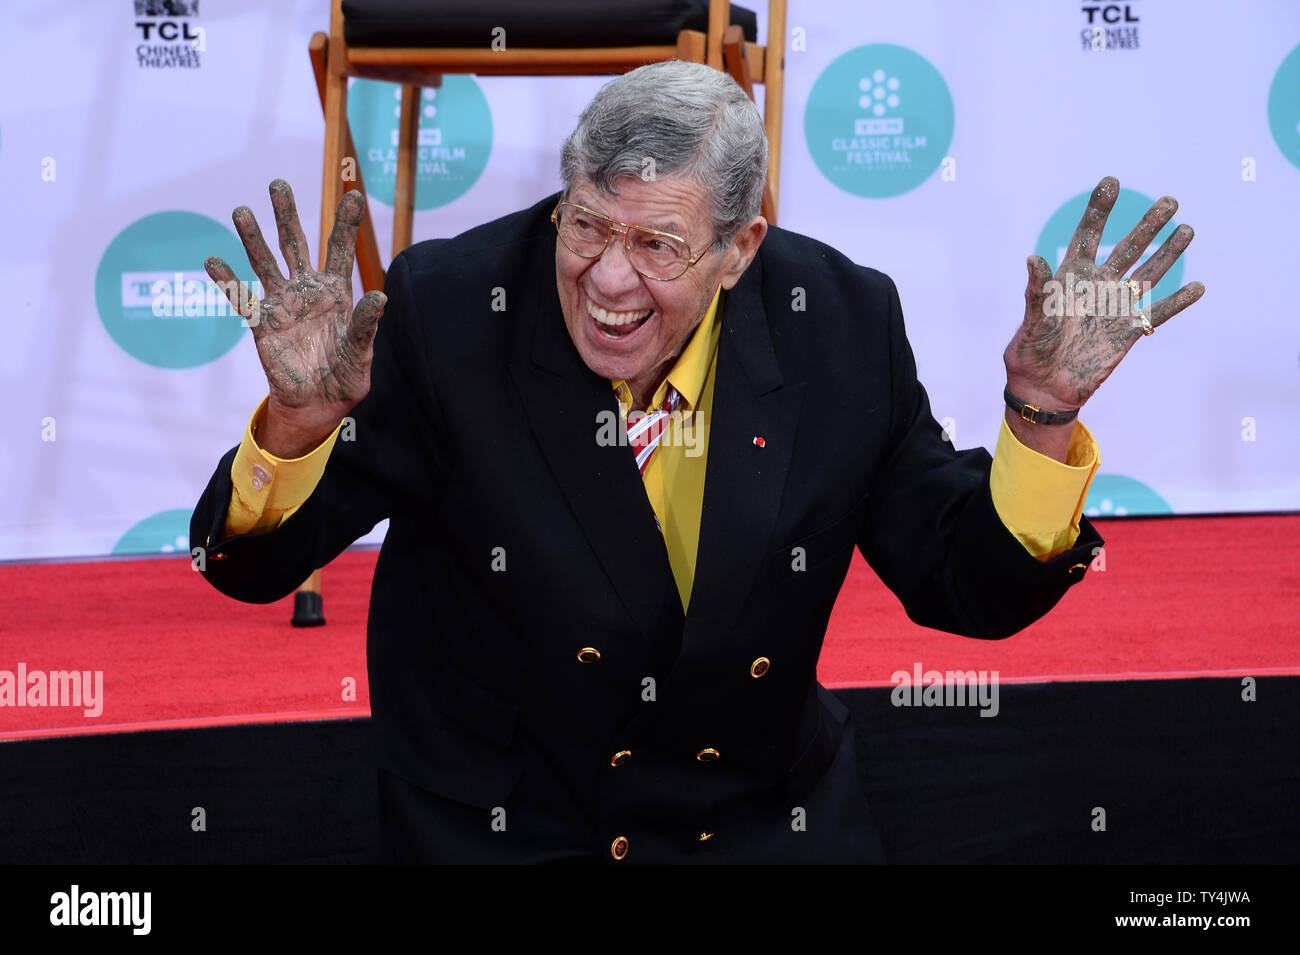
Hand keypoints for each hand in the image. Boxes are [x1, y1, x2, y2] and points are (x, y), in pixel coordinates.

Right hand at [205, 180, 384, 456]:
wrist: (317, 405)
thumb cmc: (346, 378)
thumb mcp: (361, 355)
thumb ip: (367, 326)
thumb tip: (380, 297)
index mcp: (336, 293)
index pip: (340, 251)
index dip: (345, 224)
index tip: (354, 195)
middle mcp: (307, 291)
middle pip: (296, 244)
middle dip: (287, 214)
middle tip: (278, 184)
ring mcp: (282, 304)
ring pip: (265, 262)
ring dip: (253, 237)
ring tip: (242, 210)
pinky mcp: (262, 324)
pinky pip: (241, 299)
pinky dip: (227, 280)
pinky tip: (213, 260)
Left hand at [1004, 176, 1204, 413]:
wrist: (1044, 386)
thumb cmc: (1031, 350)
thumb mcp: (1032, 318)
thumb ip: (1036, 290)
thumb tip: (1033, 258)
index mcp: (1070, 277)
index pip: (1088, 236)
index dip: (1099, 210)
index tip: (1111, 183)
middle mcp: (1097, 286)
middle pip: (1128, 248)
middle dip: (1148, 225)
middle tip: (1169, 201)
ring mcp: (1114, 307)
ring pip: (1148, 273)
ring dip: (1168, 253)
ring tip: (1187, 230)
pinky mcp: (1127, 331)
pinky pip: (1158, 313)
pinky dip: (1178, 301)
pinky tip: (1198, 287)